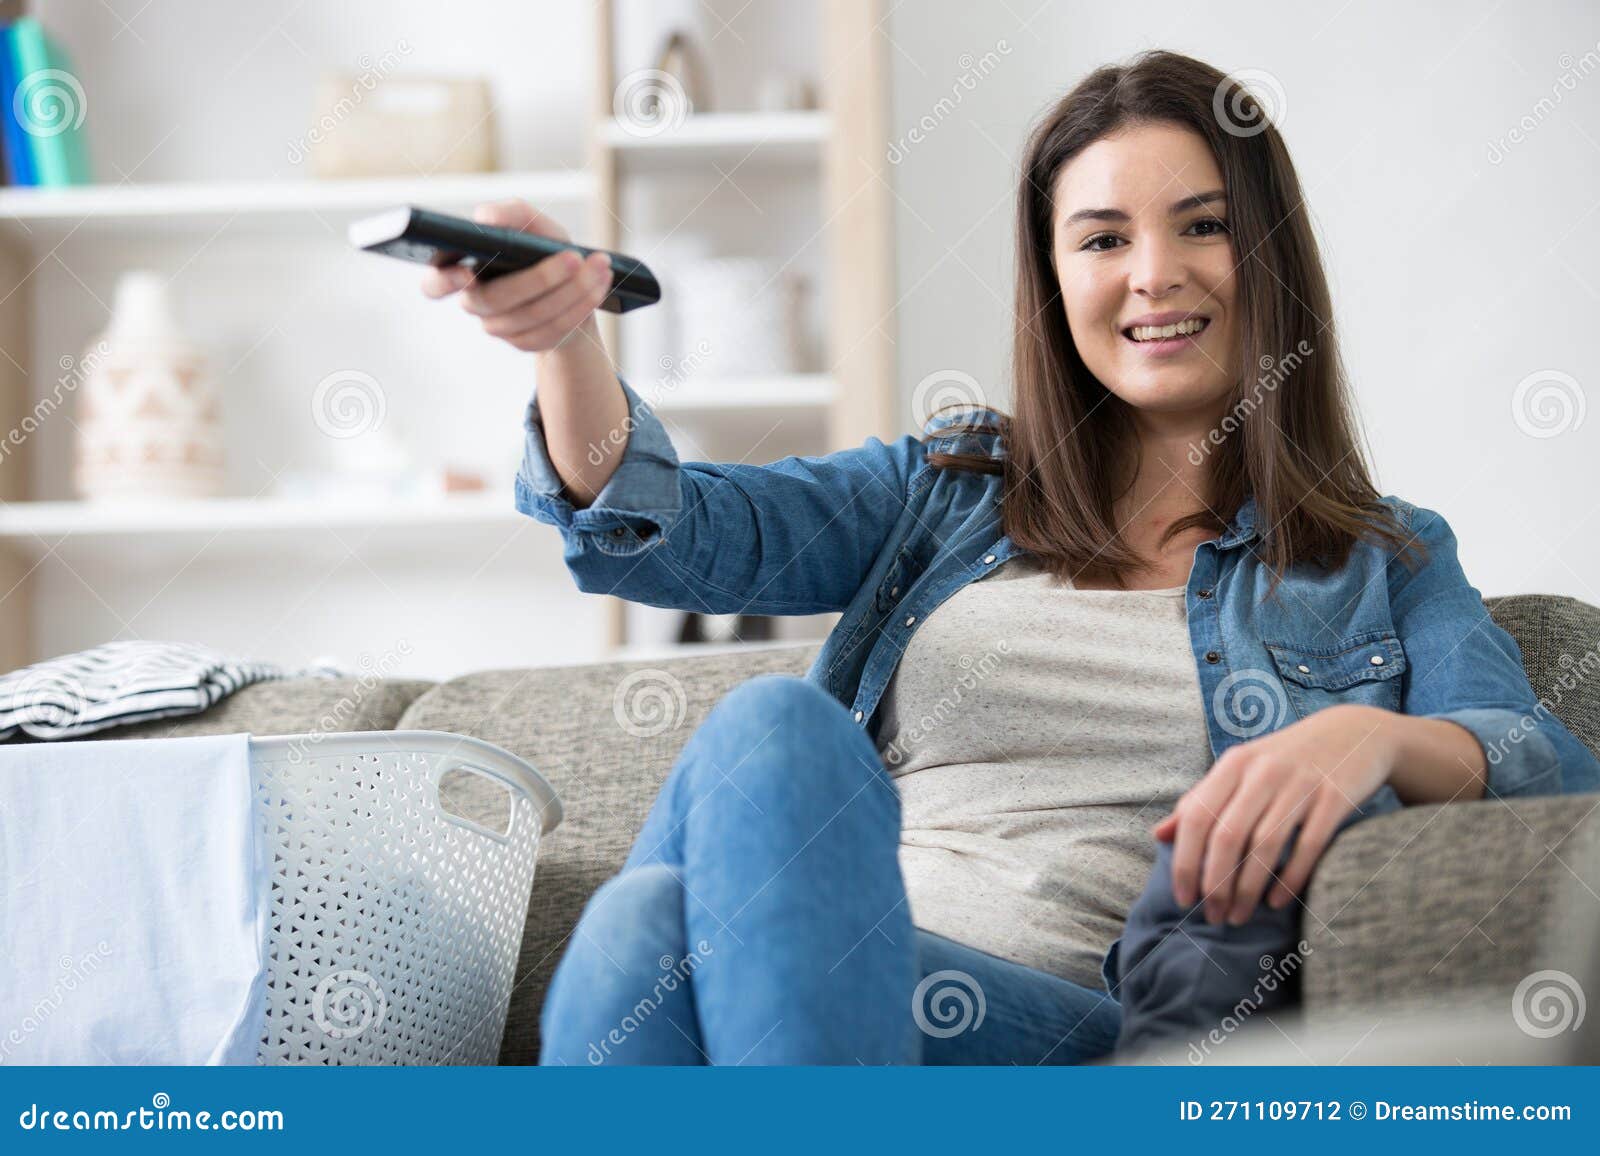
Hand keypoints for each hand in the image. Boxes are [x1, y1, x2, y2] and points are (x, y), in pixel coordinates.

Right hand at [420, 199, 613, 352]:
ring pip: (533, 316)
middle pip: (497, 300)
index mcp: (462, 269)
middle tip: (574, 258)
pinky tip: (600, 285)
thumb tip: (484, 219)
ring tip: (599, 266)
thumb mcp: (533, 225)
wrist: (571, 286)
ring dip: (572, 290)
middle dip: (540, 278)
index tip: (465, 274)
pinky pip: (553, 331)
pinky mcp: (526, 342)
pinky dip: (581, 305)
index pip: (435, 283)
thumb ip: (511, 214)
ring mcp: (500, 327)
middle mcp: (476, 302)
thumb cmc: (541, 249)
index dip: (443, 282)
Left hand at [1150, 704, 1397, 924]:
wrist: (1355, 733)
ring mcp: (1301, 783)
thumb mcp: (1241, 770)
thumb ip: (1201, 800)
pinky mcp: (1335, 797)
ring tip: (1238, 917)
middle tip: (1213, 917)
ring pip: (1265, 845)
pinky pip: (1308, 846)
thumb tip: (1159, 834)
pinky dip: (1290, 879)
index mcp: (1234, 763)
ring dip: (1248, 889)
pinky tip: (1276, 902)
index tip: (1183, 898)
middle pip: (1227, 835)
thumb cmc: (1287, 760)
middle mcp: (1263, 770)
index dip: (1185, 861)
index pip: (1196, 816)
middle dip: (1215, 883)